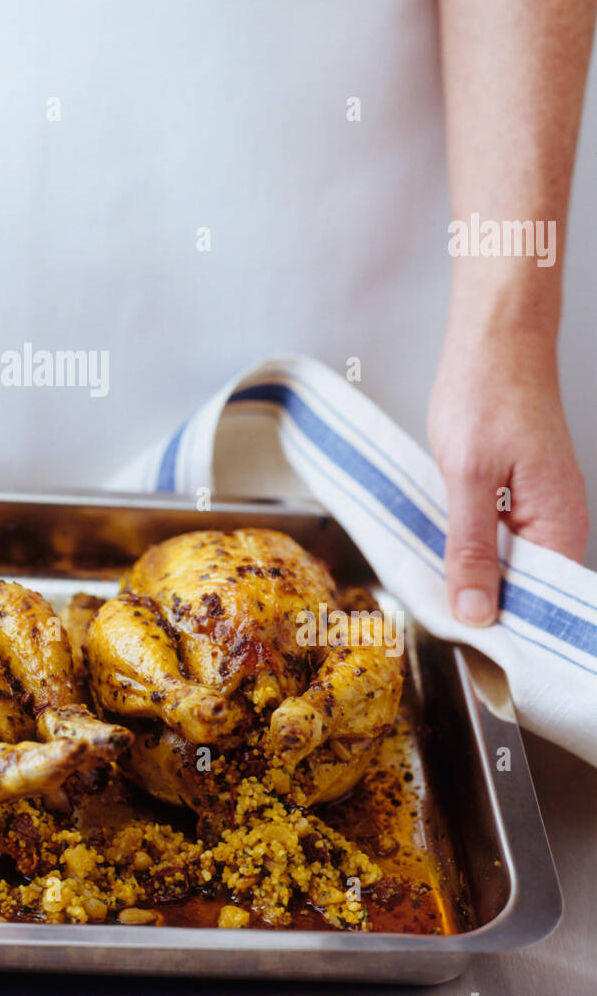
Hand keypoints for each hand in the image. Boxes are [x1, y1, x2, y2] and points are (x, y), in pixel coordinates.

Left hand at [428, 321, 588, 627]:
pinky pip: (499, 542)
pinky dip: (472, 552)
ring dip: (476, 583)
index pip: (545, 609)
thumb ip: (472, 547)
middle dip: (487, 613)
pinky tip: (442, 559)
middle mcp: (559, 525)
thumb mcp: (467, 477)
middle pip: (527, 594)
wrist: (495, 340)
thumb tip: (477, 612)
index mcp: (560, 527)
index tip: (472, 655)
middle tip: (441, 625)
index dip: (510, 636)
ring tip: (435, 598)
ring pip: (510, 569)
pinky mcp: (518, 498)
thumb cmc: (486, 393)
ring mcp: (540, 512)